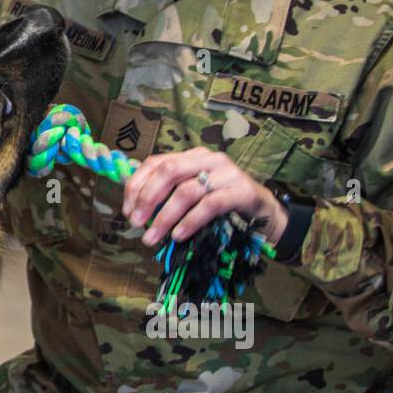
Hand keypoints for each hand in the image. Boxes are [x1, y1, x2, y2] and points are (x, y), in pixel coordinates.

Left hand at [121, 146, 287, 247]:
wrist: (266, 213)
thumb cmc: (224, 204)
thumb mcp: (194, 195)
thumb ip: (169, 195)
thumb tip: (136, 210)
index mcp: (192, 156)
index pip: (156, 162)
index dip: (137, 185)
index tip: (127, 210)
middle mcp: (208, 159)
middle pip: (168, 171)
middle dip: (147, 198)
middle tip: (136, 223)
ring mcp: (227, 173)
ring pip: (187, 190)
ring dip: (165, 216)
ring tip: (153, 237)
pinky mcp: (242, 192)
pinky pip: (210, 205)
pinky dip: (190, 221)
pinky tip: (179, 235)